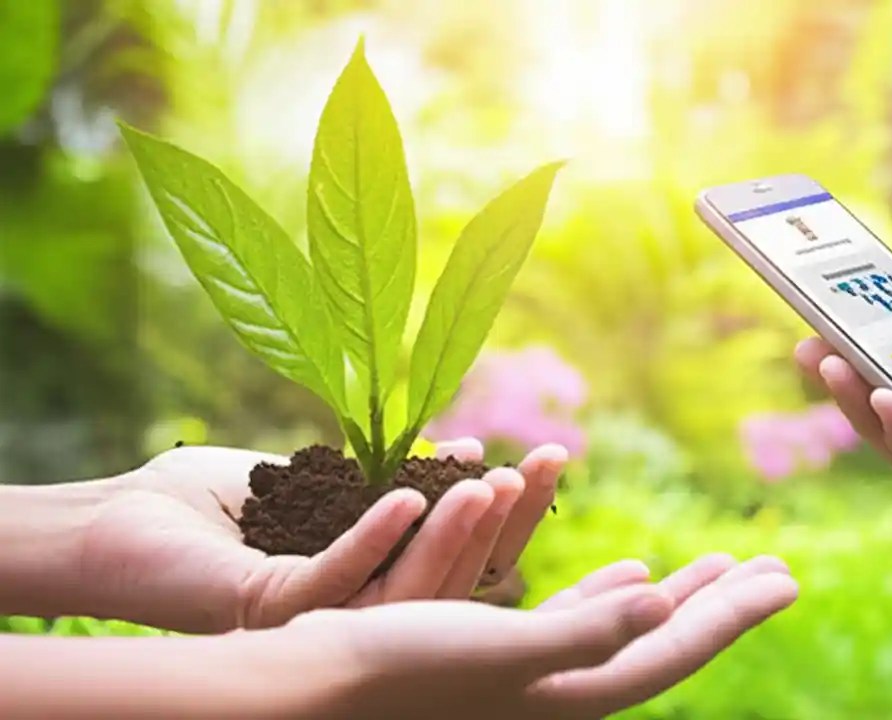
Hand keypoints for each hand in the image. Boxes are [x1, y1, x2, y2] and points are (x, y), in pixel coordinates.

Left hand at [78, 439, 564, 631]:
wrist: (117, 522)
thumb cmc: (214, 501)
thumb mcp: (325, 478)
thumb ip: (390, 475)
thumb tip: (467, 445)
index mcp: (377, 585)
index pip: (466, 555)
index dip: (513, 509)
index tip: (551, 454)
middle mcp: (357, 616)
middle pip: (458, 580)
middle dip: (509, 519)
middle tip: (549, 460)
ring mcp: (316, 623)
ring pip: (408, 594)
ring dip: (455, 534)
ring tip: (489, 480)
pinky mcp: (268, 612)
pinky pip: (336, 582)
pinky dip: (375, 537)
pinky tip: (410, 493)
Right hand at [287, 554, 797, 718]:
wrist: (308, 690)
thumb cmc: (397, 671)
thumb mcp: (497, 649)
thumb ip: (586, 633)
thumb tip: (669, 609)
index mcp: (572, 696)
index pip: (675, 651)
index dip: (734, 614)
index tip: (786, 576)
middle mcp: (562, 693)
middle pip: (665, 645)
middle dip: (723, 606)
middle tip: (772, 569)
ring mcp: (535, 678)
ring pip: (629, 630)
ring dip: (678, 595)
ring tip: (718, 567)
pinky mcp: (504, 657)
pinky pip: (582, 622)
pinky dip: (614, 595)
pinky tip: (627, 572)